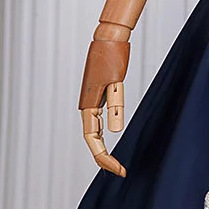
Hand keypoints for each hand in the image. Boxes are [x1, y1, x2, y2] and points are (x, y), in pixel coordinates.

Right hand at [80, 24, 129, 176]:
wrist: (108, 38)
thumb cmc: (112, 56)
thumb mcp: (116, 83)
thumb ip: (115, 106)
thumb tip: (115, 130)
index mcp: (89, 105)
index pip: (93, 140)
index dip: (104, 158)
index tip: (119, 169)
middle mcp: (86, 106)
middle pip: (92, 140)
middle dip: (104, 158)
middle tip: (121, 171)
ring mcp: (90, 101)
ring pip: (93, 132)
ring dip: (102, 149)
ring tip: (116, 163)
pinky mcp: (97, 96)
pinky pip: (97, 120)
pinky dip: (103, 134)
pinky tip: (112, 138)